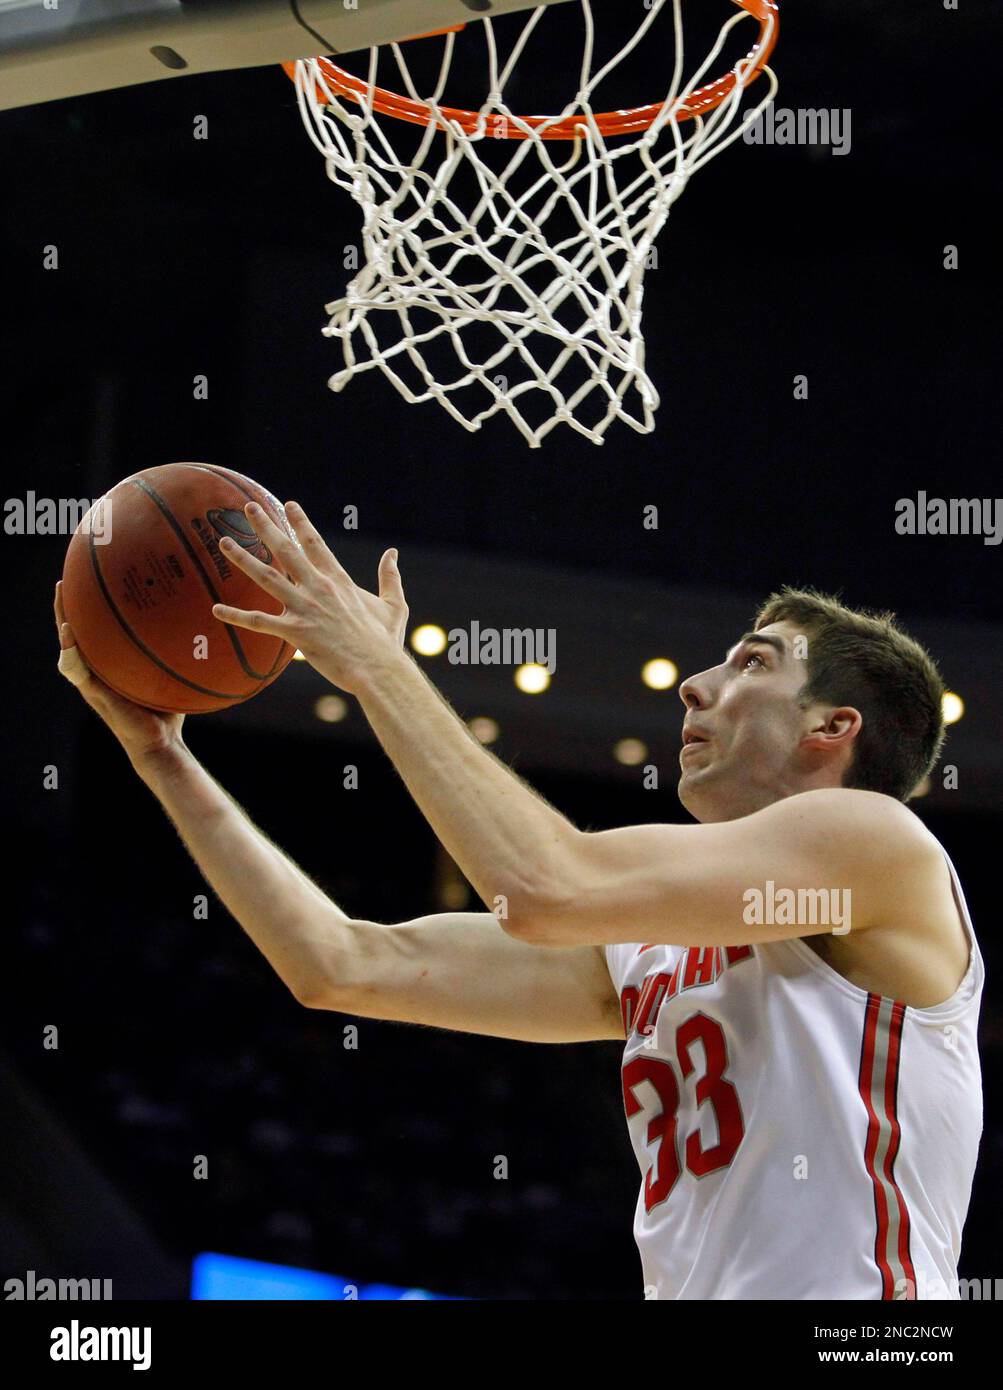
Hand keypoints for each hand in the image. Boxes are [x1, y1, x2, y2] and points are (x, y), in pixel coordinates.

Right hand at [54, 580, 185, 762]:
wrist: (160, 742)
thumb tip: (206, 626)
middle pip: (77, 631)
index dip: (91, 608)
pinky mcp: (93, 692)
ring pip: (69, 645)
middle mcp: (99, 669)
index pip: (98, 630)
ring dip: (62, 619)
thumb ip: (179, 653)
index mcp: (112, 663)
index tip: (90, 580)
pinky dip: (70, 649)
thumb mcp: (173, 675)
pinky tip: (68, 632)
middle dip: (68, 605)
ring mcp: (92, 680)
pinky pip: (75, 667)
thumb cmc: (169, 709)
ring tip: (60, 594)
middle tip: (65, 578)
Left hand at [210, 500, 408, 694]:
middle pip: (286, 550)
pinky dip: (236, 616)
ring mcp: (305, 609)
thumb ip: (390, 577)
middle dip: (266, 526)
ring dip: (243, 559)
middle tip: (248, 507)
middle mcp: (318, 588)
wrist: (377, 668)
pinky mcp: (295, 633)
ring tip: (224, 543)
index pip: (315, 543)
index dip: (300, 523)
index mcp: (339, 580)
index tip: (288, 505)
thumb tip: (393, 553)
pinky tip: (216, 609)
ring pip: (267, 577)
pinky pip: (259, 622)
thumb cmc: (385, 641)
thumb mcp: (393, 605)